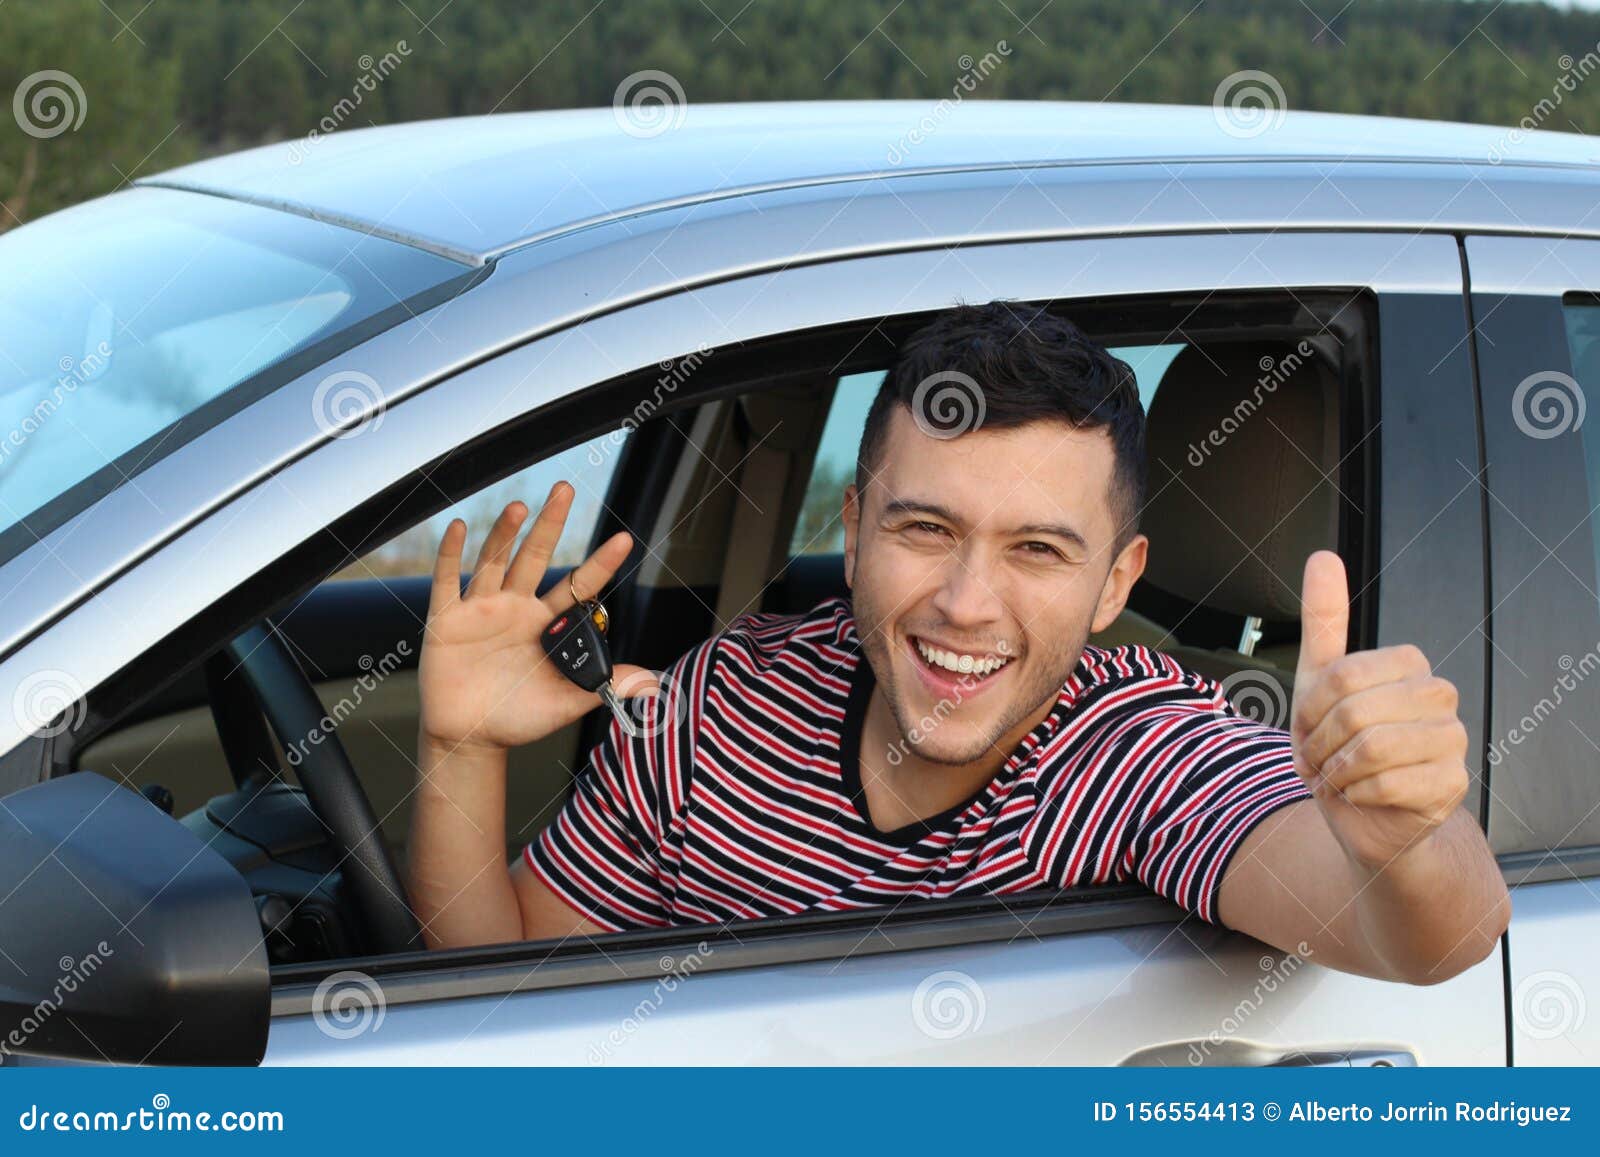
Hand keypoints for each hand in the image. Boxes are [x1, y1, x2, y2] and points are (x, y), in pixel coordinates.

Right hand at [417, 482, 658, 753]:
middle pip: (535, 556)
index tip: (624, 539)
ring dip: (506, 533)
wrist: (468, 738)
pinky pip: (448, 581)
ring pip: (495, 561)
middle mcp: (516, 607)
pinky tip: (460, 527)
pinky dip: (451, 554)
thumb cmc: (517, 718)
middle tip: (565, 489)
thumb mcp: (566, 703)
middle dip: (550, 524)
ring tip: (521, 507)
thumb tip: (651, 681)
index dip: (600, 563)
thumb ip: (604, 685)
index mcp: (546, 624)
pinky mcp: (447, 619)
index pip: (578, 585)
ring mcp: (482, 609)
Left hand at [1289, 550, 1469, 869]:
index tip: (1311, 726)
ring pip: (1371, 748)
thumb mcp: (1318, 681)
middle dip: (1321, 743)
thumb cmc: (1340, 745)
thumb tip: (1324, 555)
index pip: (1342, 675)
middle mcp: (1440, 695)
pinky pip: (1385, 784)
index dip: (1311, 709)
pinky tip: (1363, 795)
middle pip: (1354, 711)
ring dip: (1337, 770)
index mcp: (1409, 663)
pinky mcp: (1453, 783)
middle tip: (1323, 758)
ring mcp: (1454, 739)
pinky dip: (1356, 795)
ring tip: (1340, 775)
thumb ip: (1324, 618)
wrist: (1363, 815)